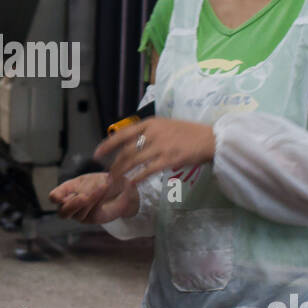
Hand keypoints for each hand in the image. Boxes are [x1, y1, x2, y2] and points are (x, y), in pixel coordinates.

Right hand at [49, 172, 138, 223]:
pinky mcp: (93, 219)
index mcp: (66, 191)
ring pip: (80, 213)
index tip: (58, 197)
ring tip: (103, 186)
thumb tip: (83, 196)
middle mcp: (70, 206)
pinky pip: (93, 213)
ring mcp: (80, 215)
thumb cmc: (101, 181)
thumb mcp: (91, 180)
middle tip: (84, 197)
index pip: (54, 197)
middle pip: (63, 212)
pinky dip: (99, 200)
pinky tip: (105, 188)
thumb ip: (85, 188)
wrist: (120, 189)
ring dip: (91, 199)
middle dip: (73, 205)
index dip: (55, 197)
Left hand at [96, 118, 215, 185]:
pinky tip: (131, 184)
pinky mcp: (169, 160)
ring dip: (121, 173)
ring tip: (115, 181)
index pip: (122, 134)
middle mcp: (153, 133)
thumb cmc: (188, 133)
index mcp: (150, 123)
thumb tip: (131, 143)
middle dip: (114, 164)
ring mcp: (161, 146)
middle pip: (126, 151)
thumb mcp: (165, 126)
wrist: (210, 139)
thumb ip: (148, 132)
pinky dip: (136, 178)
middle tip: (107, 175)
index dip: (107, 145)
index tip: (97, 154)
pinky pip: (147, 170)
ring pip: (133, 161)